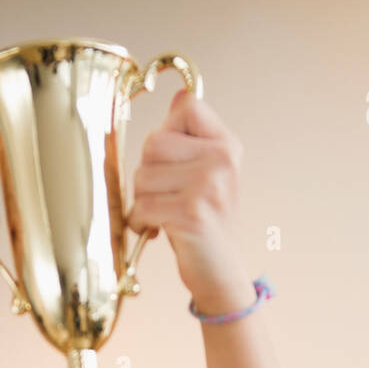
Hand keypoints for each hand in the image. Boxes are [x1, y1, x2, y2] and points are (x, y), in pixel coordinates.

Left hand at [126, 90, 251, 313]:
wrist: (220, 273)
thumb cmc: (204, 223)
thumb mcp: (205, 173)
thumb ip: (190, 136)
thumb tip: (179, 95)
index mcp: (227, 145)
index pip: (186, 107)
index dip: (168, 133)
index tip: (174, 162)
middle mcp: (223, 160)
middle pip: (154, 142)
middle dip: (148, 173)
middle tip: (167, 196)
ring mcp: (209, 186)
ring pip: (142, 176)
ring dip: (142, 201)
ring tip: (164, 215)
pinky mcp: (191, 213)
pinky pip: (142, 205)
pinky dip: (141, 222)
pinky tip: (158, 230)